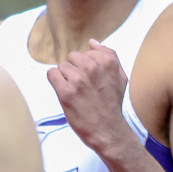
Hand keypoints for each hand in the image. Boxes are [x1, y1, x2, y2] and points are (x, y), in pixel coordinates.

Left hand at [48, 40, 133, 158]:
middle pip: (72, 57)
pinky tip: (65, 92)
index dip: (86, 65)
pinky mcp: (65, 91)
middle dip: (75, 69)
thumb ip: (110, 56)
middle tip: (83, 86)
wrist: (108, 129)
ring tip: (76, 92)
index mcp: (108, 62)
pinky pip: (51, 74)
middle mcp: (93, 68)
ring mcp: (78, 79)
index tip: (92, 78)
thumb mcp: (121, 78)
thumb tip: (92, 42)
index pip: (87, 51)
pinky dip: (55, 82)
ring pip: (62, 66)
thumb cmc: (113, 105)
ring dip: (66, 78)